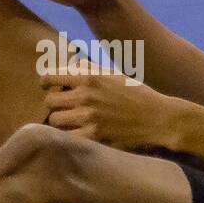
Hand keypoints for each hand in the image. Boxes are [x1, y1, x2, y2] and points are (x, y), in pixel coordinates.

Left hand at [40, 65, 180, 149]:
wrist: (158, 118)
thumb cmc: (137, 94)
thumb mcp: (114, 74)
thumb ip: (90, 68)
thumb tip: (71, 64)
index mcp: (90, 77)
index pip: (50, 76)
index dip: (45, 83)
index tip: (47, 87)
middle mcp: (86, 95)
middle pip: (49, 101)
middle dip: (55, 105)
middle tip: (64, 109)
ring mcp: (89, 117)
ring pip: (55, 120)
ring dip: (60, 122)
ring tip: (70, 123)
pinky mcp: (95, 136)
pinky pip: (67, 138)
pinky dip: (69, 137)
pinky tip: (78, 135)